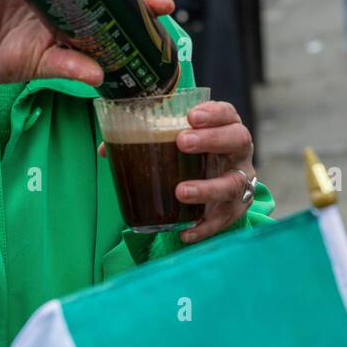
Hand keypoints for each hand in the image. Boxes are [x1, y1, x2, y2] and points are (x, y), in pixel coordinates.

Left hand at [97, 100, 256, 242]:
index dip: (213, 113)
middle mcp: (238, 153)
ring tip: (181, 191)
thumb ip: (148, 139)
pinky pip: (224, 219)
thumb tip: (106, 149)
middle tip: (182, 141)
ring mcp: (240, 181)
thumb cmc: (195, 157)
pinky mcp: (235, 209)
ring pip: (234, 183)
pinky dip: (205, 227)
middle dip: (211, 140)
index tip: (191, 115)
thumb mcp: (178, 142)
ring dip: (208, 188)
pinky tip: (186, 232)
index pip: (227, 113)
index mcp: (226, 128)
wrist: (220, 188)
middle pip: (238, 139)